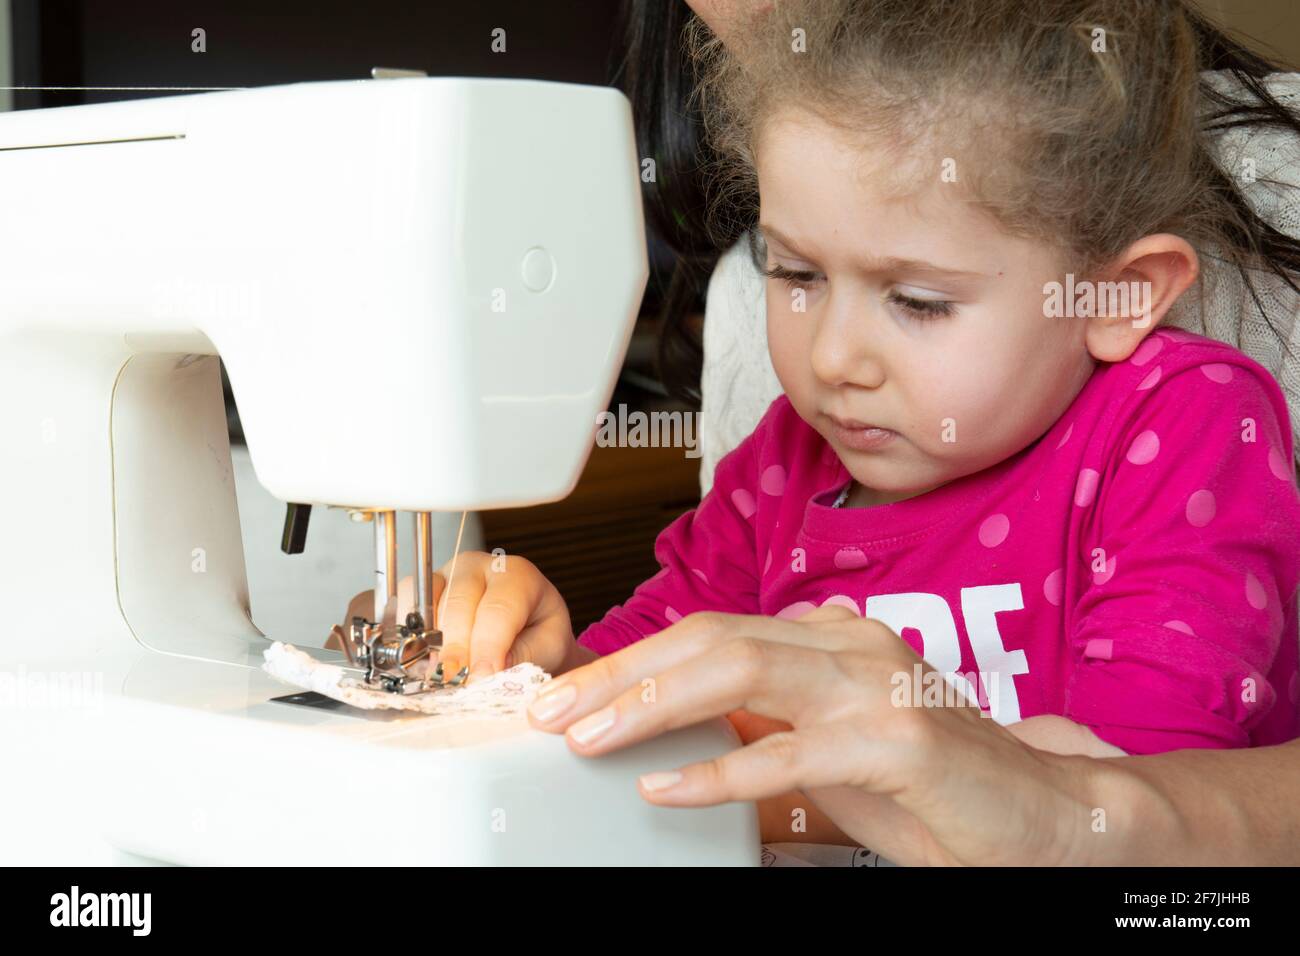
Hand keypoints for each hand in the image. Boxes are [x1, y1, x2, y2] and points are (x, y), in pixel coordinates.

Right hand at [337, 551, 585, 682]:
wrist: (525, 629)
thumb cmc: (537, 633)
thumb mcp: (547, 647)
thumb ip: (522, 657)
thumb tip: (487, 673)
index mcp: (516, 575)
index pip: (498, 609)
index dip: (488, 646)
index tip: (480, 677)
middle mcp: (477, 568)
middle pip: (458, 604)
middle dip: (456, 649)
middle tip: (456, 682)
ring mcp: (444, 575)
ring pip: (427, 605)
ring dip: (430, 644)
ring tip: (441, 675)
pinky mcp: (419, 588)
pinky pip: (405, 607)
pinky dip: (408, 636)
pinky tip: (424, 660)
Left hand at [524, 605, 1100, 865]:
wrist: (1045, 816)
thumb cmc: (932, 787)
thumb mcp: (827, 747)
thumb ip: (764, 720)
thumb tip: (678, 718)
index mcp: (828, 639)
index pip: (710, 632)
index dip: (634, 660)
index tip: (572, 694)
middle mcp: (848, 644)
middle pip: (710, 638)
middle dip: (623, 674)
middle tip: (555, 712)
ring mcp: (876, 685)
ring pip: (739, 671)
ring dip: (651, 706)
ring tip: (588, 738)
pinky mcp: (898, 740)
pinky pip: (789, 751)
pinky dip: (719, 771)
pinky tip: (665, 788)